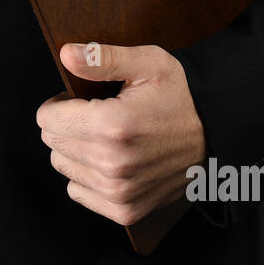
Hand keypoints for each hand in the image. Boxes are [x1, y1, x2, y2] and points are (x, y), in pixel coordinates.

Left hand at [36, 42, 206, 225]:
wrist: (216, 134)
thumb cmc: (181, 96)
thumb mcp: (148, 63)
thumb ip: (102, 58)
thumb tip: (66, 55)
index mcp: (111, 126)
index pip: (47, 119)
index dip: (59, 104)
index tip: (79, 100)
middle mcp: (112, 164)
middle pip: (53, 142)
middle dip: (66, 125)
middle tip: (95, 115)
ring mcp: (118, 191)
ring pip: (63, 167)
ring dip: (75, 151)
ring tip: (104, 137)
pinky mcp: (125, 209)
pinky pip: (78, 192)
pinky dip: (87, 176)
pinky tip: (109, 160)